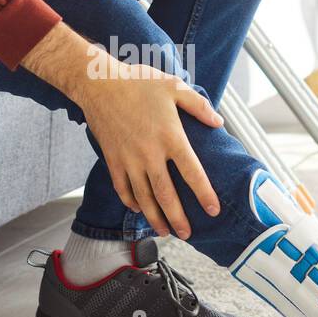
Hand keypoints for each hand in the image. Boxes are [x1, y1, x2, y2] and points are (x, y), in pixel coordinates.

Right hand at [22, 23, 222, 238]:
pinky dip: (131, 202)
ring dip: (155, 218)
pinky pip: (122, 188)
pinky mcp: (112, 159)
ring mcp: (129, 159)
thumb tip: (218, 122)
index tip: (213, 210)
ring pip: (144, 198)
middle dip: (178, 219)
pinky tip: (138, 209)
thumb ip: (199, 106)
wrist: (99, 84)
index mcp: (171, 137)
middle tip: (187, 234)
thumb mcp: (175, 86)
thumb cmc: (138, 82)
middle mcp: (150, 154)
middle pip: (167, 195)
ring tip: (165, 232)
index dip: (204, 194)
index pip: (192, 173)